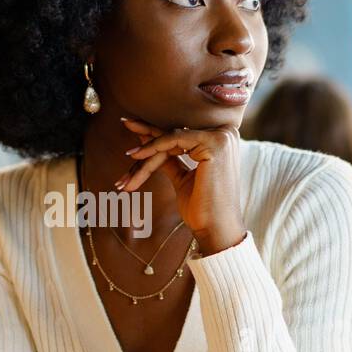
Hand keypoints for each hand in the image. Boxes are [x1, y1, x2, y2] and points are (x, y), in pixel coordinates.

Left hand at [117, 117, 245, 255]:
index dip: (156, 132)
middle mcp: (226, 134)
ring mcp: (222, 137)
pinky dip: (153, 147)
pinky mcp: (214, 143)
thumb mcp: (182, 177)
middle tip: (125, 122)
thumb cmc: (202, 208)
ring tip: (127, 157)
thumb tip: (148, 139)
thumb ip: (170, 158)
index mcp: (221, 141)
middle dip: (147, 132)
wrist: (215, 229)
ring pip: (172, 139)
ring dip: (146, 151)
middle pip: (176, 133)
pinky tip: (136, 156)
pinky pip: (174, 141)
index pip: (182, 134)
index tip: (133, 126)